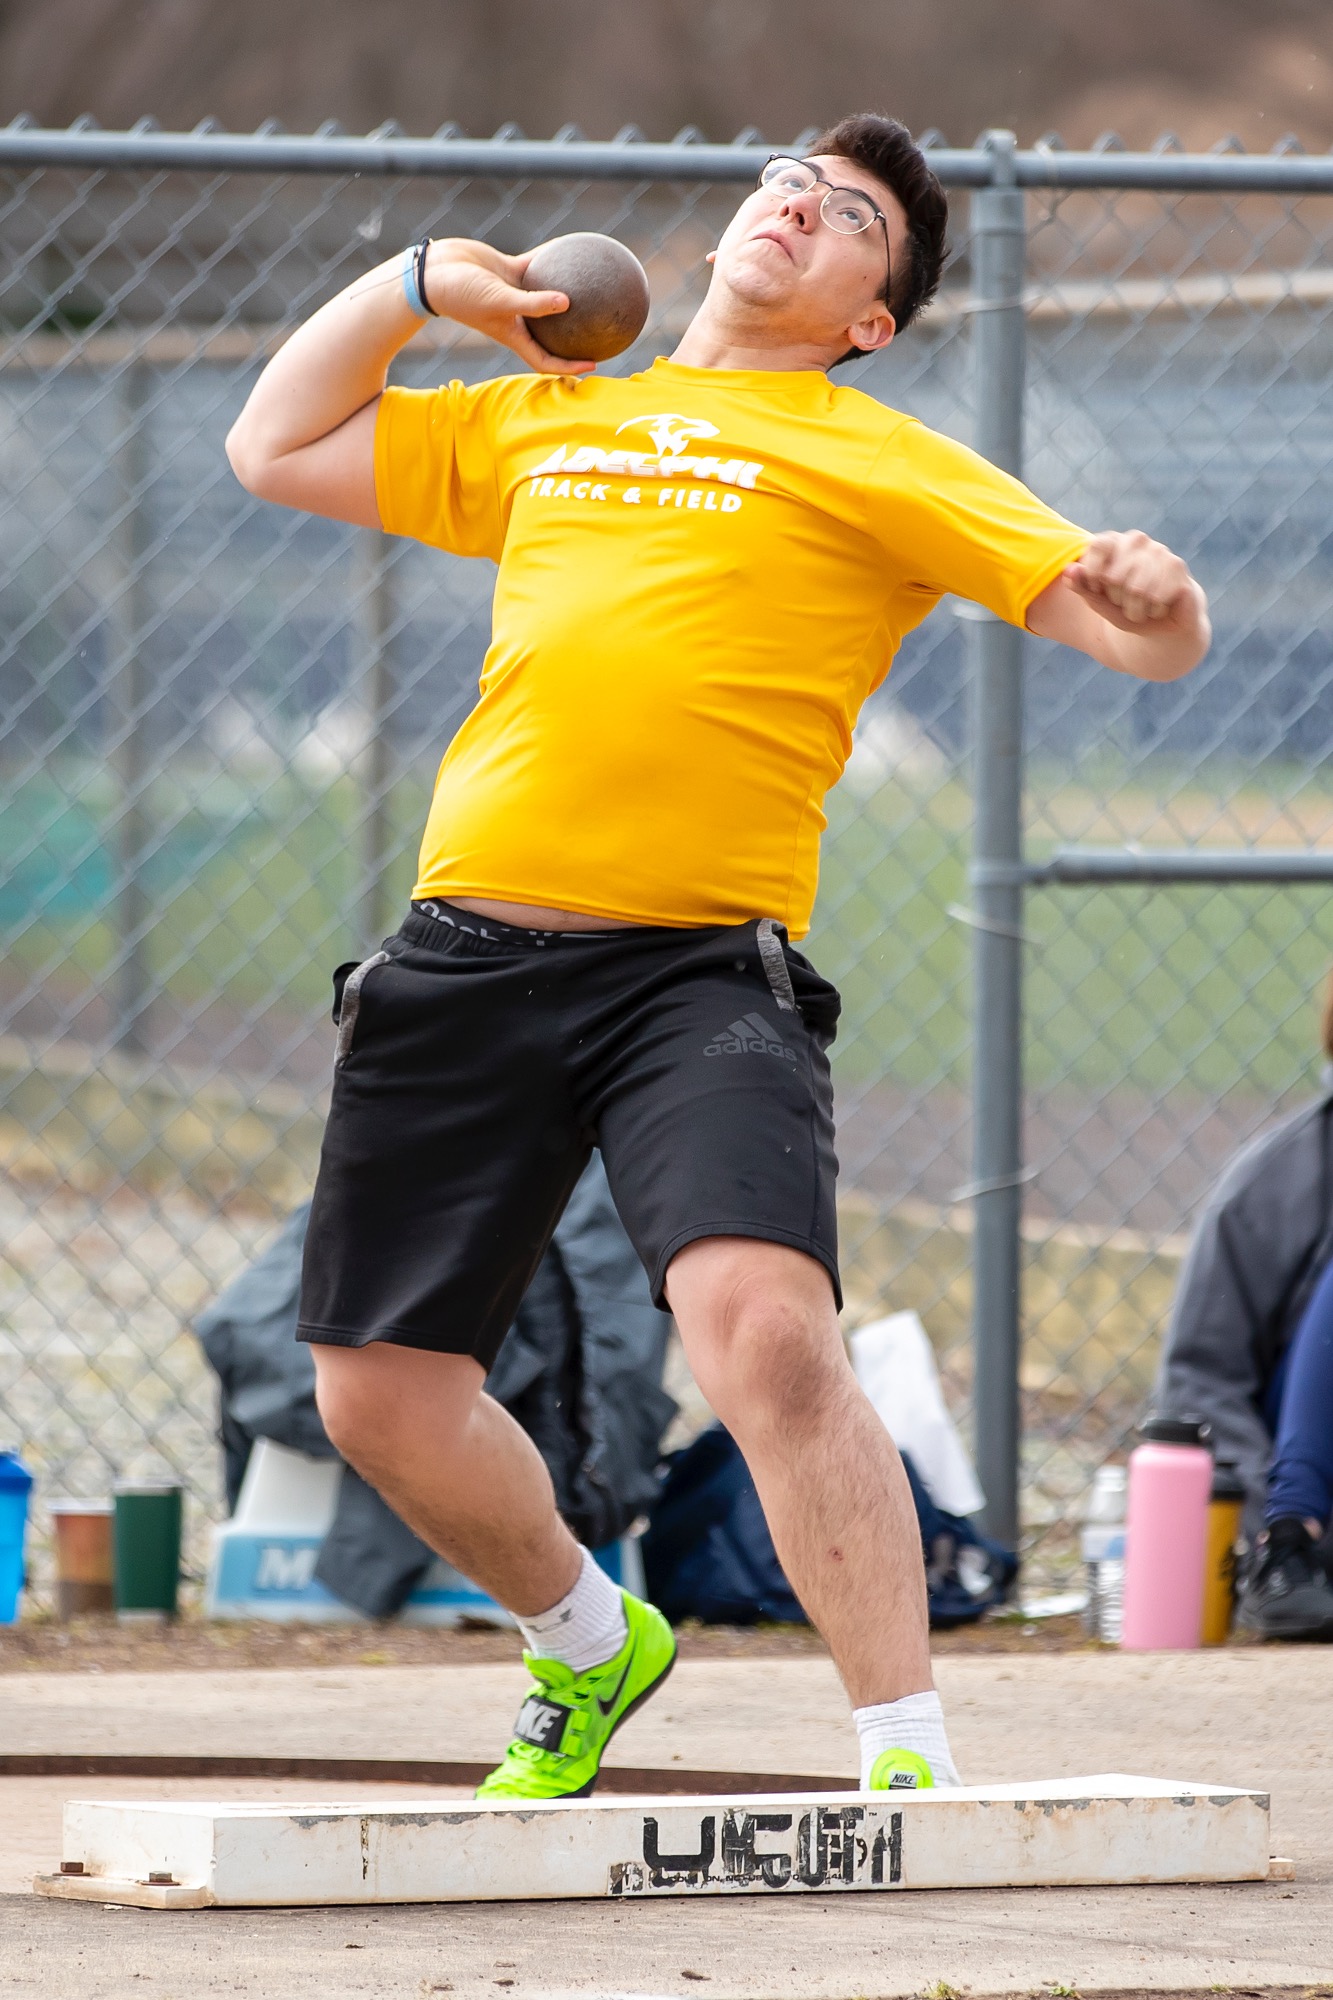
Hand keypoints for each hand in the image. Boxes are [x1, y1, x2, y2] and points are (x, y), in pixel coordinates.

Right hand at [421, 238, 592, 376]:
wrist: (435, 271)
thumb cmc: (463, 293)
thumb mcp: (500, 301)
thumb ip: (533, 304)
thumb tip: (568, 302)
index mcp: (514, 335)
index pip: (545, 359)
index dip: (569, 367)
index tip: (593, 365)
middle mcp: (517, 319)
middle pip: (551, 334)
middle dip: (574, 337)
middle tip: (601, 330)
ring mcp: (514, 295)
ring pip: (548, 298)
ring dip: (568, 295)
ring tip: (593, 288)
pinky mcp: (510, 272)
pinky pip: (538, 266)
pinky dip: (552, 261)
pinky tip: (571, 250)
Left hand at [1064, 530, 1201, 636]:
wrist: (1161, 623)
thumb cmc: (1125, 608)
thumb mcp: (1098, 601)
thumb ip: (1081, 586)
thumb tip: (1068, 570)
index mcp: (1112, 541)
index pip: (1097, 546)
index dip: (1094, 574)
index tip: (1099, 589)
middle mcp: (1136, 540)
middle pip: (1114, 576)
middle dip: (1117, 599)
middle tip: (1126, 601)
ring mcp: (1159, 550)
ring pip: (1137, 589)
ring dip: (1136, 609)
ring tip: (1142, 606)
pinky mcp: (1177, 565)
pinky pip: (1156, 596)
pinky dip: (1154, 610)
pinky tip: (1158, 606)